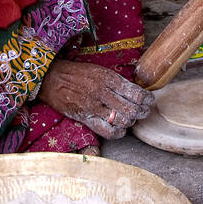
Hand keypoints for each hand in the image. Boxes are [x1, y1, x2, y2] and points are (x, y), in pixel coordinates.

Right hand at [36, 60, 154, 139]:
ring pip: (122, 121)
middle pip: (132, 109)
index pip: (136, 93)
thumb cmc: (78, 73)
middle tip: (143, 112)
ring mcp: (94, 107)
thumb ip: (117, 82)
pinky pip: (108, 131)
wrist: (53, 78)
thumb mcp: (100, 71)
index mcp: (109, 79)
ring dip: (130, 122)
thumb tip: (136, 92)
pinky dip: (118, 132)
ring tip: (131, 119)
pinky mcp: (86, 118)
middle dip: (141, 112)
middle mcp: (103, 93)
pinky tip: (120, 129)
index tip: (149, 101)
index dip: (147, 100)